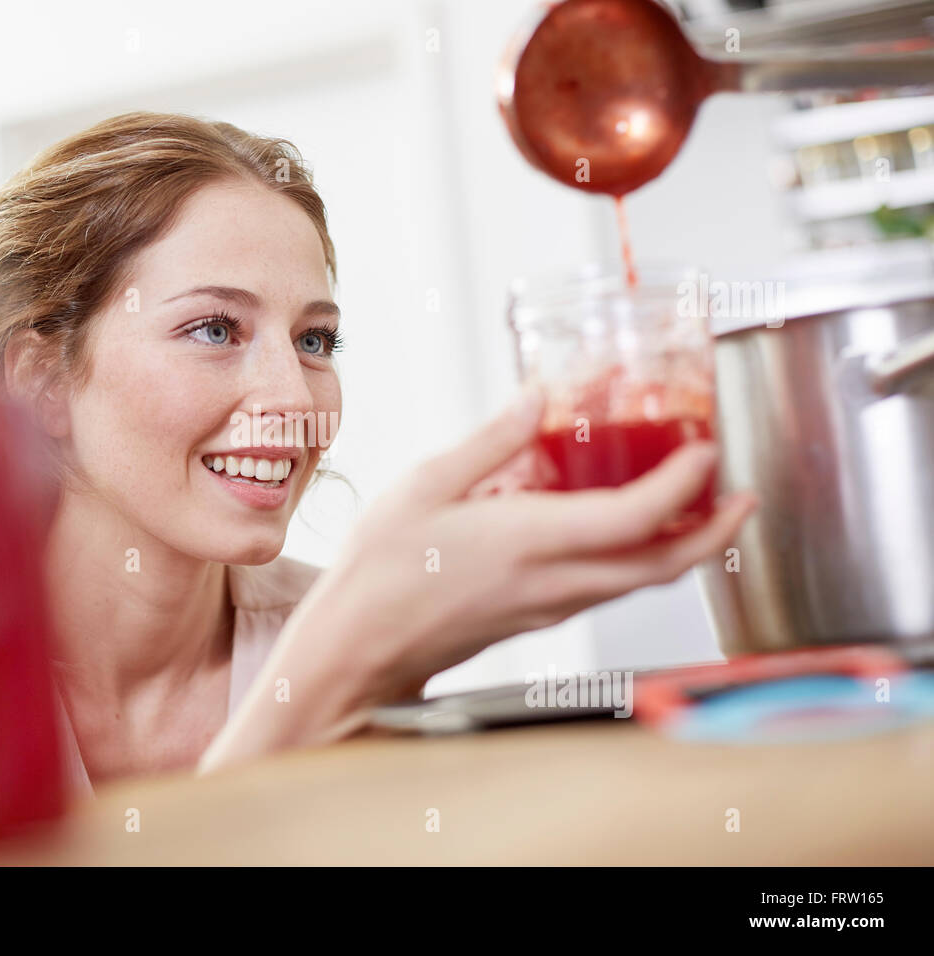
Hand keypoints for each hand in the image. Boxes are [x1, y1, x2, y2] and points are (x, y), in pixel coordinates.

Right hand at [316, 386, 755, 695]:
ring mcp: (549, 606)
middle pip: (664, 565)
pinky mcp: (536, 617)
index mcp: (529, 541)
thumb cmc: (379, 574)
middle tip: (739, 493)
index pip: (638, 516)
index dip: (685, 482)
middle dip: (715, 532)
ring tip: (692, 503)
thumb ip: (492, 440)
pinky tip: (615, 527)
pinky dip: (635, 558)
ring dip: (681, 546)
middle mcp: (553, 581)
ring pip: (641, 581)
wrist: (355, 648)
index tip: (705, 449)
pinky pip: (606, 588)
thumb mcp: (424, 485)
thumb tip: (536, 398)